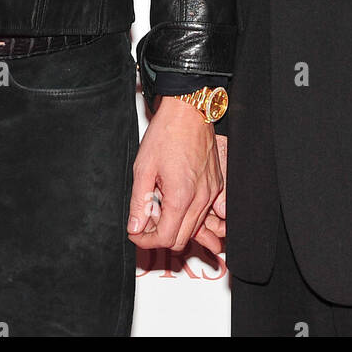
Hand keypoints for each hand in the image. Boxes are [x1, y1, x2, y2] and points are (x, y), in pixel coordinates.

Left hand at [127, 97, 221, 251]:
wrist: (189, 110)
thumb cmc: (167, 133)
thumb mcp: (143, 168)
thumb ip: (139, 202)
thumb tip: (135, 227)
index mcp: (181, 197)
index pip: (166, 239)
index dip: (146, 241)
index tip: (136, 232)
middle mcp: (201, 199)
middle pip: (181, 239)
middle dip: (159, 236)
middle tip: (145, 220)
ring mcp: (212, 193)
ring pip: (193, 228)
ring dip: (174, 225)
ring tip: (159, 205)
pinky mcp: (216, 186)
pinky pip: (204, 213)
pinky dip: (189, 215)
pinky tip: (174, 200)